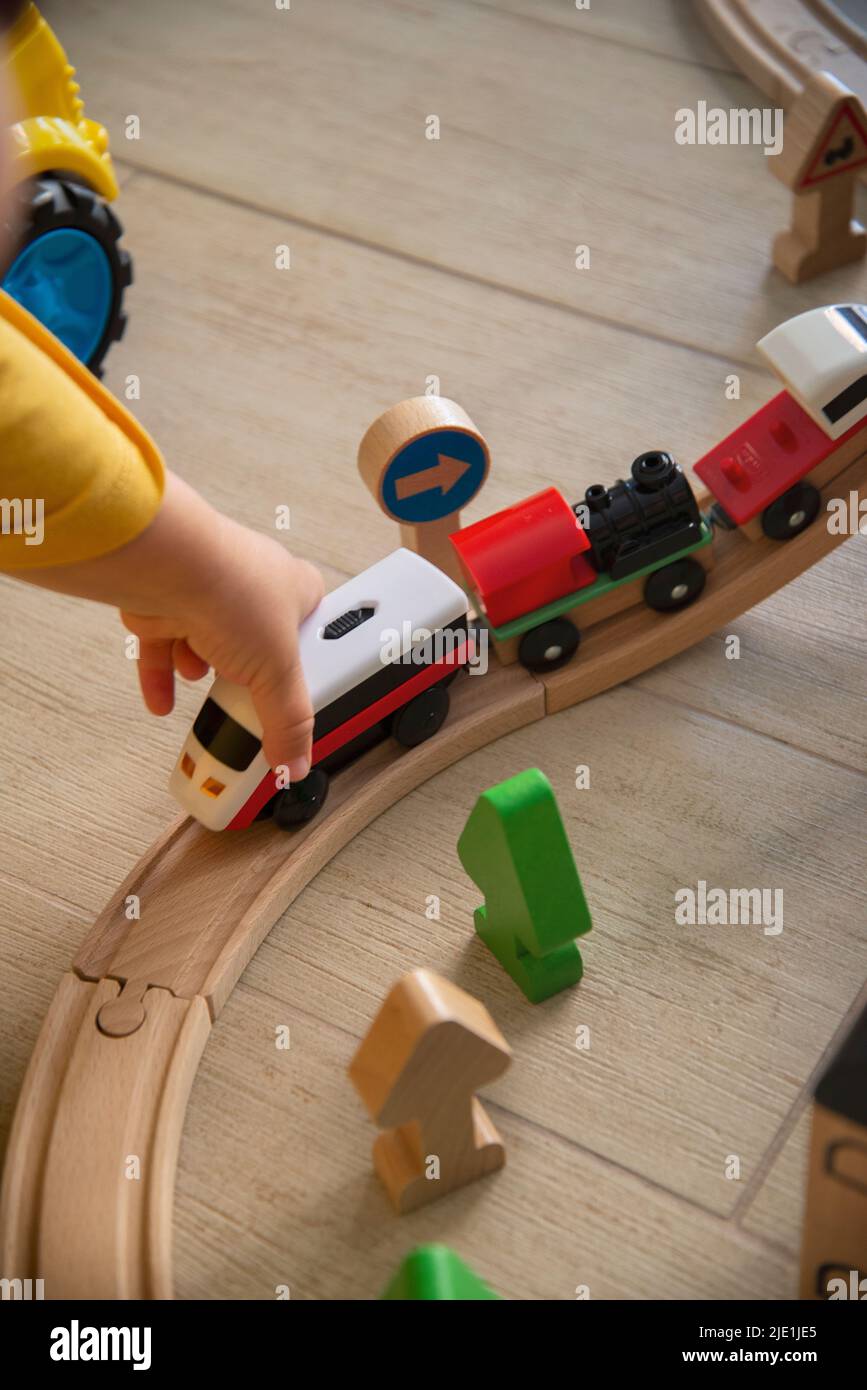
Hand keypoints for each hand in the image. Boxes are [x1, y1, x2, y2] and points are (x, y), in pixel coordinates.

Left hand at [21, 471, 324, 777]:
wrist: (166, 569)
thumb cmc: (234, 591)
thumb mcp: (280, 672)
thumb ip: (288, 722)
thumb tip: (296, 761)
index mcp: (295, 589)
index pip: (312, 628)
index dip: (308, 661)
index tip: (304, 695)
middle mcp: (250, 584)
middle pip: (256, 641)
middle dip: (251, 671)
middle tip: (253, 704)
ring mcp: (204, 592)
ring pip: (207, 640)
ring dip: (206, 668)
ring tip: (208, 689)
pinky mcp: (163, 603)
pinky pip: (162, 649)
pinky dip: (162, 678)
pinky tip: (164, 704)